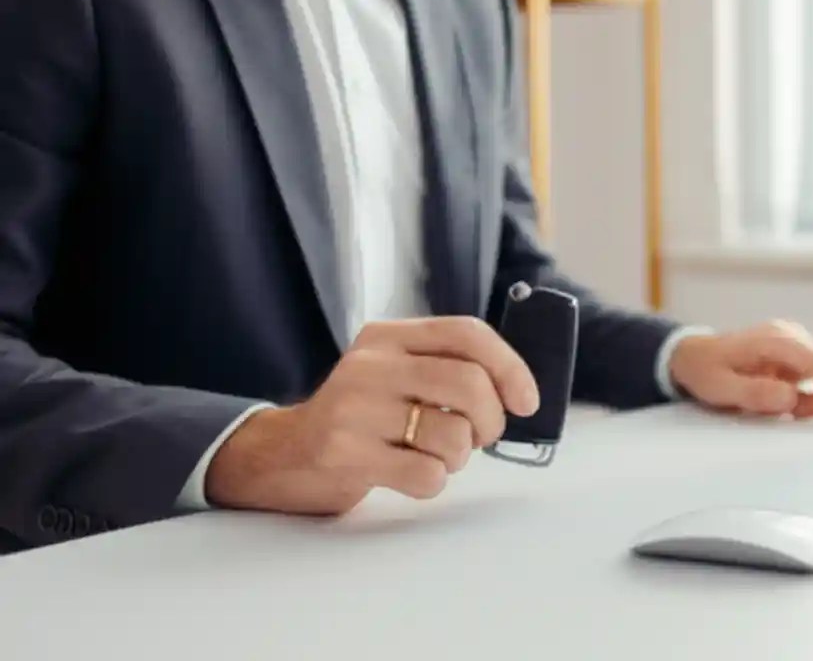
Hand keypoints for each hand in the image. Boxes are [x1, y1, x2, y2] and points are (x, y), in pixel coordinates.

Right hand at [206, 318, 539, 514]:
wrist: (283, 454)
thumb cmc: (360, 416)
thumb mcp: (393, 372)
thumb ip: (445, 368)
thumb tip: (519, 392)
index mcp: (388, 337)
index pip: (468, 333)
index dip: (511, 367)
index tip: (526, 401)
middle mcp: (370, 364)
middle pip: (469, 384)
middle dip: (492, 420)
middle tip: (482, 436)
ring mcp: (355, 408)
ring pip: (453, 436)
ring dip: (459, 456)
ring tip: (434, 454)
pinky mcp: (346, 453)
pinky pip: (427, 475)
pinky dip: (432, 482)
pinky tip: (407, 473)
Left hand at [667, 321, 812, 425]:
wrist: (692, 355)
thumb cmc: (704, 371)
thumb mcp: (721, 388)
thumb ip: (755, 393)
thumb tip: (791, 397)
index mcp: (774, 339)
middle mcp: (790, 335)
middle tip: (791, 416)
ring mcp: (795, 341)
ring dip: (812, 399)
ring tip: (775, 405)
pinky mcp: (794, 353)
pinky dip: (806, 394)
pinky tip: (780, 398)